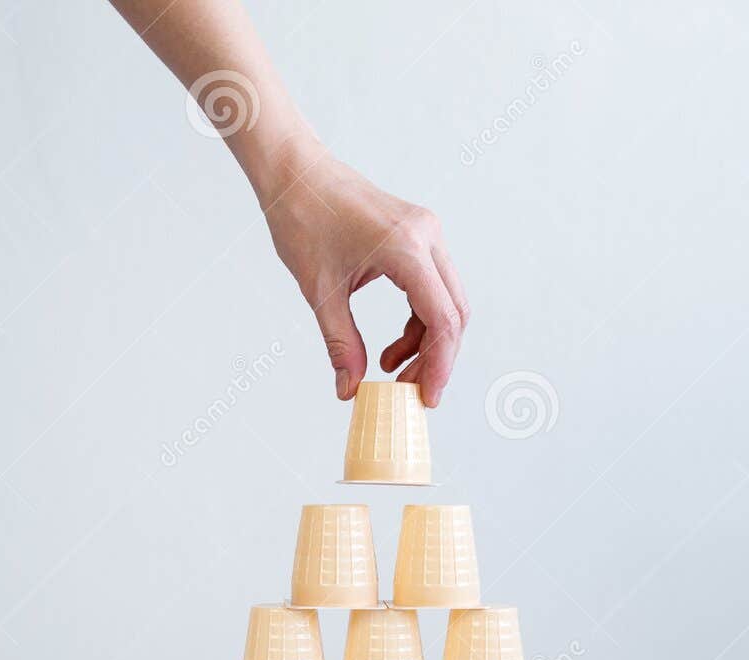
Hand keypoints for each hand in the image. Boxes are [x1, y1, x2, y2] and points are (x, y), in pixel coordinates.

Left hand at [259, 143, 468, 406]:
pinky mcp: (418, 234)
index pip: (442, 318)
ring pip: (446, 302)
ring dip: (425, 342)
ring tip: (390, 367)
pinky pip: (432, 287)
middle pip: (453, 313)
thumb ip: (341, 343)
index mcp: (405, 249)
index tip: (426, 398)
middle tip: (409, 391)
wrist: (295, 173)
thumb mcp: (320, 291)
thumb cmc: (303, 219)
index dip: (439, 365)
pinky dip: (417, 320)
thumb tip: (349, 390)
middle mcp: (426, 237)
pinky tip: (392, 344)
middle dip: (435, 358)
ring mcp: (426, 233)